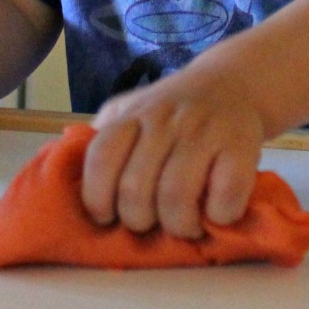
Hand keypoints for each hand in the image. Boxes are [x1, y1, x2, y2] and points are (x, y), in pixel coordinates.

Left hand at [82, 67, 266, 240]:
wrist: (233, 83)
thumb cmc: (172, 110)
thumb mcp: (131, 111)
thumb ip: (103, 139)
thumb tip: (67, 181)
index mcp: (132, 115)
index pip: (100, 159)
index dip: (97, 198)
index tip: (107, 216)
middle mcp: (164, 119)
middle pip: (135, 189)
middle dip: (139, 221)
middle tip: (152, 223)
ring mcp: (203, 131)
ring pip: (175, 197)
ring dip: (178, 226)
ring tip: (185, 225)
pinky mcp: (241, 144)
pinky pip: (224, 195)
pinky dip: (218, 215)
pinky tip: (216, 212)